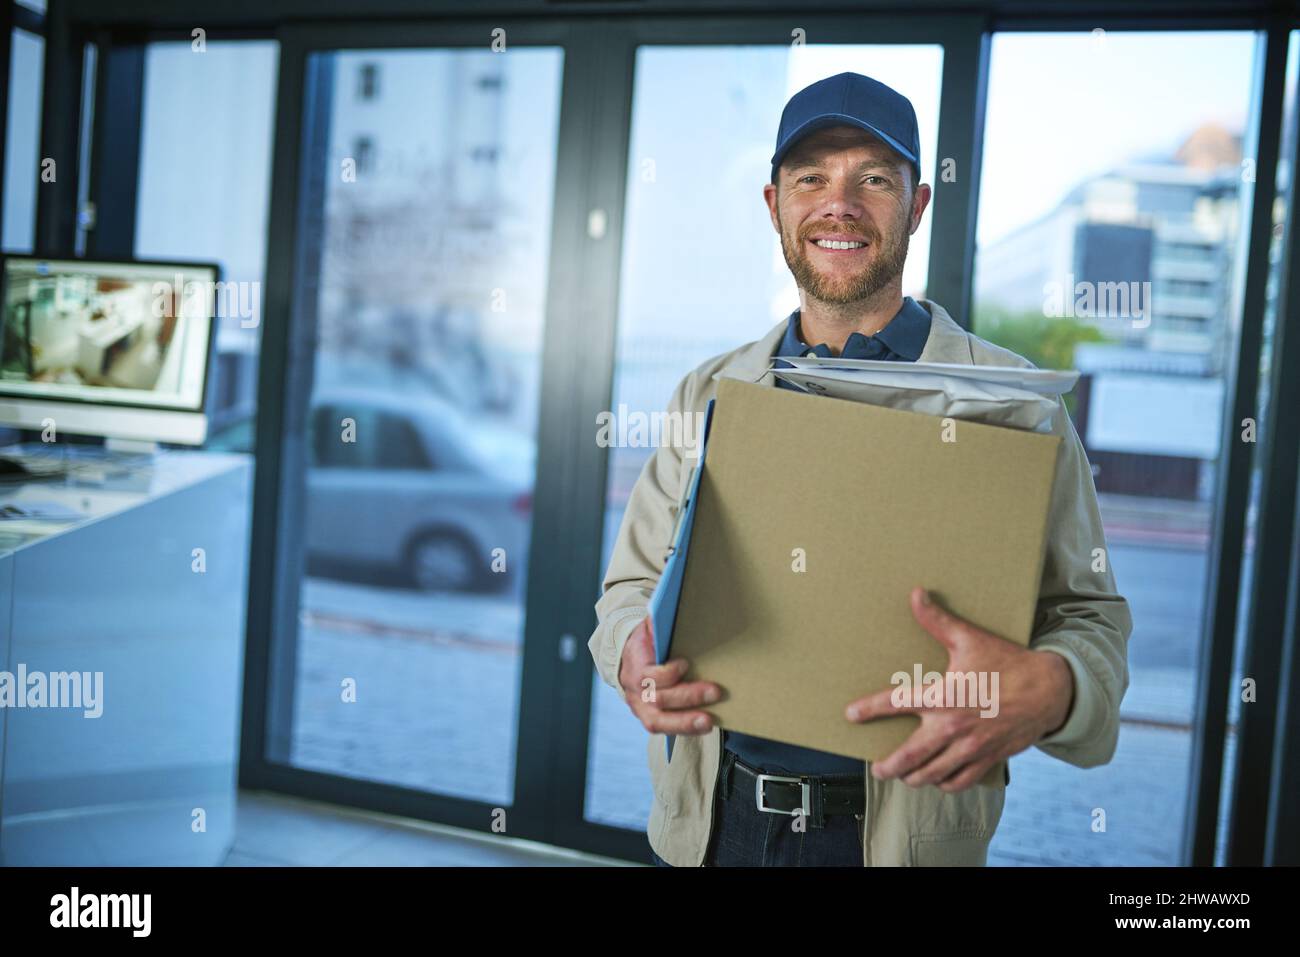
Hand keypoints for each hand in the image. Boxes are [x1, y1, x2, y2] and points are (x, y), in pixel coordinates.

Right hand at [618, 615, 721, 735]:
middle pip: (658, 699)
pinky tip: (704, 725)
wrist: (627, 660)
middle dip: (688, 696)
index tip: (685, 663)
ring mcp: (641, 708)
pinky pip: (665, 729)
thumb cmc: (647, 642)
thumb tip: (666, 604)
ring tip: (709, 721)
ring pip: (660, 720)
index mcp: (635, 666)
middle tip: (715, 691)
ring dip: (686, 721)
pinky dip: (685, 728)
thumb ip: (655, 620)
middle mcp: (635, 691)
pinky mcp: (650, 719)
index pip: (648, 675)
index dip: (666, 672)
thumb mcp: (648, 628)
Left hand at [844, 587, 1073, 791]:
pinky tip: (938, 779)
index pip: (896, 703)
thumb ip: (938, 620)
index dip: (869, 709)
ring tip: (903, 776)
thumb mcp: (970, 639)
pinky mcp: (987, 758)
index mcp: (944, 696)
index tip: (851, 715)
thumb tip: (915, 594)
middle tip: (877, 768)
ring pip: (933, 774)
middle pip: (910, 756)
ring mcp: (971, 747)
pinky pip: (961, 781)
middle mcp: (953, 726)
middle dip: (889, 766)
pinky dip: (945, 784)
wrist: (1050, 690)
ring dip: (914, 777)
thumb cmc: (1008, 663)